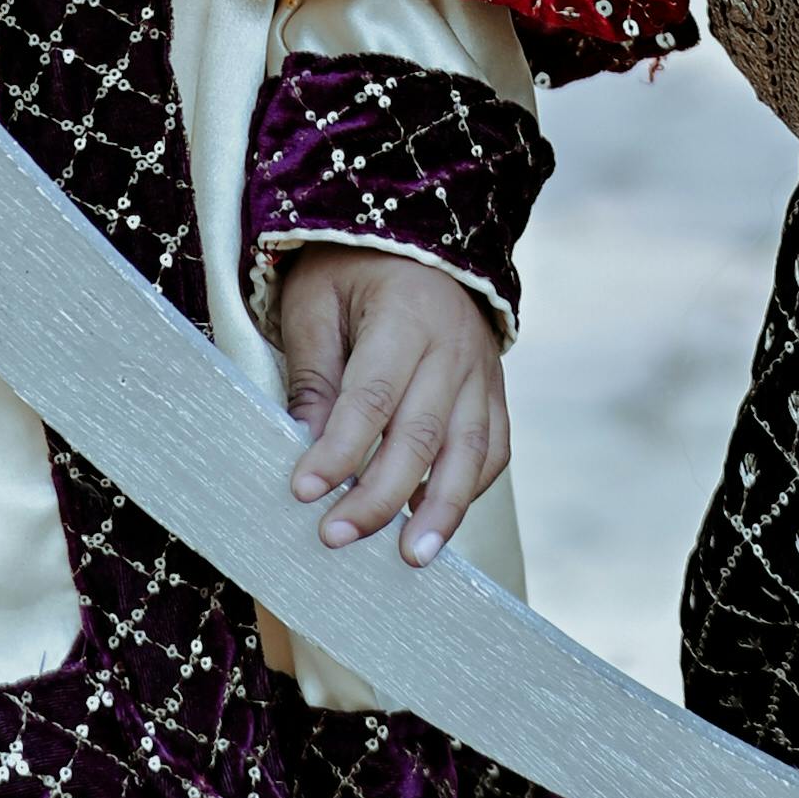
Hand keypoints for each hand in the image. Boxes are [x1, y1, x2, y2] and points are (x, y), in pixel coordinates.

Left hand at [276, 247, 510, 564]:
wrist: (416, 239)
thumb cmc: (351, 271)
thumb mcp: (315, 302)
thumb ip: (314, 371)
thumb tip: (307, 444)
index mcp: (404, 316)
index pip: (372, 396)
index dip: (339, 450)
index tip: (304, 491)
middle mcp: (453, 347)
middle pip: (421, 434)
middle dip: (380, 495)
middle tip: (337, 536)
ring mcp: (481, 371)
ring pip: (469, 450)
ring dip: (440, 510)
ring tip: (412, 558)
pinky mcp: (494, 391)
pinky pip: (493, 448)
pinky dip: (470, 490)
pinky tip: (438, 523)